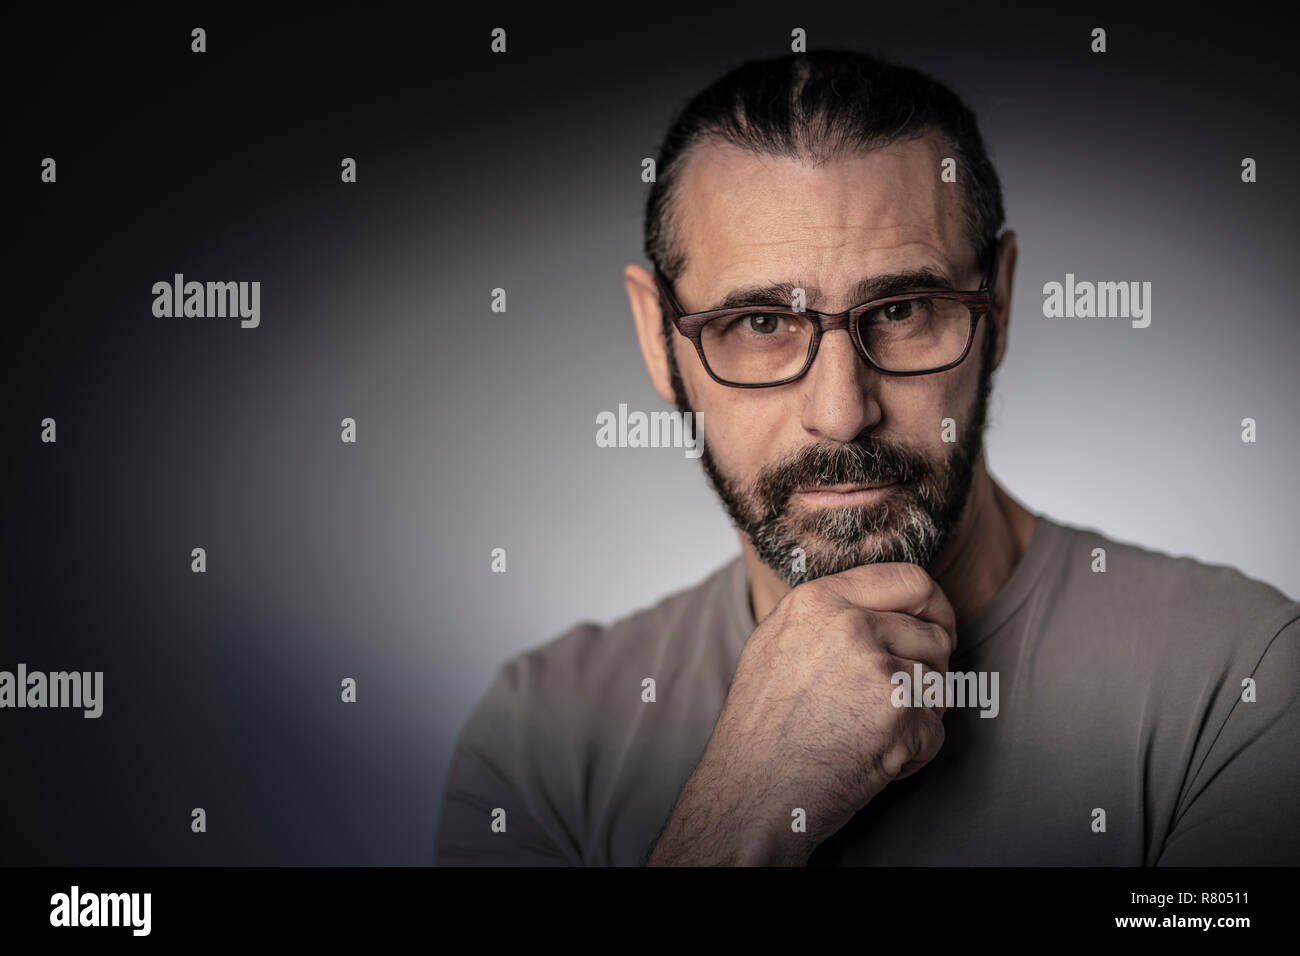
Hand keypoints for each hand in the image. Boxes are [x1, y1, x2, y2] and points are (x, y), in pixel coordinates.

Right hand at [647, 562, 955, 865]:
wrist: (749, 792)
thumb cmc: (761, 728)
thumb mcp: (778, 644)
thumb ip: (830, 614)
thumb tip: (886, 606)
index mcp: (819, 600)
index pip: (909, 580)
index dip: (935, 608)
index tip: (936, 631)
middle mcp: (850, 624)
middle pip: (934, 635)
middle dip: (927, 671)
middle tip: (893, 703)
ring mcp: (876, 668)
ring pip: (938, 683)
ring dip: (918, 715)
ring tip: (868, 735)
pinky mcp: (898, 714)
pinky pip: (934, 731)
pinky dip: (912, 754)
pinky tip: (869, 761)